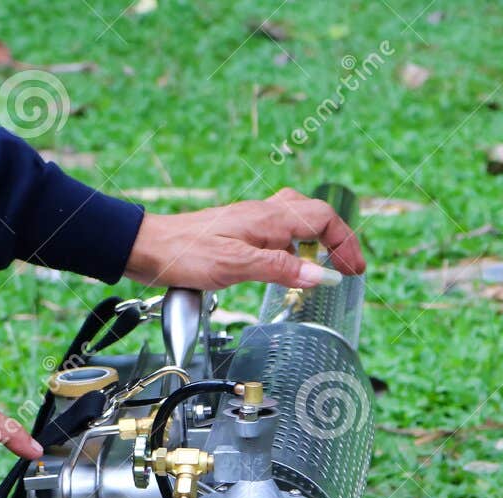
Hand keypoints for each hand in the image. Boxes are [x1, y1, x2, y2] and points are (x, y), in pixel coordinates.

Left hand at [123, 187, 365, 290]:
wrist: (148, 248)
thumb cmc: (185, 254)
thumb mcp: (236, 266)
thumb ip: (280, 270)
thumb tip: (322, 277)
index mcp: (269, 218)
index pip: (324, 218)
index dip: (345, 242)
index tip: (354, 270)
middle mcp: (264, 214)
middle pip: (315, 215)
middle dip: (337, 239)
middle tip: (347, 268)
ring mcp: (251, 222)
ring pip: (297, 220)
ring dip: (318, 240)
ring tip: (325, 267)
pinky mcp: (239, 232)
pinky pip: (279, 232)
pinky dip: (295, 246)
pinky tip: (287, 265)